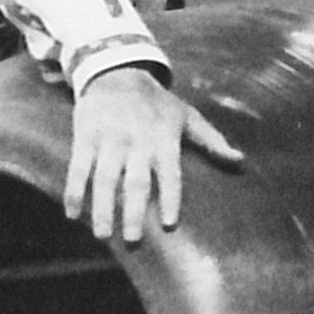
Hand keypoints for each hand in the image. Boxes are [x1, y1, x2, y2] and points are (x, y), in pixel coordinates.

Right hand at [66, 65, 243, 242]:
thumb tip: (241, 161)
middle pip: (134, 181)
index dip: (169, 198)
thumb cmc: (158, 103)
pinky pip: (78, 168)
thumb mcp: (188, 116)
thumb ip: (213, 141)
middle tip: (133, 241)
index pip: (169, 173)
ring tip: (104, 236)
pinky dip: (74, 191)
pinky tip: (73, 215)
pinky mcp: (85, 136)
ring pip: (104, 178)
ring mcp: (109, 138)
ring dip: (102, 208)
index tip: (168, 224)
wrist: (118, 72)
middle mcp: (137, 140)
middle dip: (132, 212)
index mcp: (164, 138)